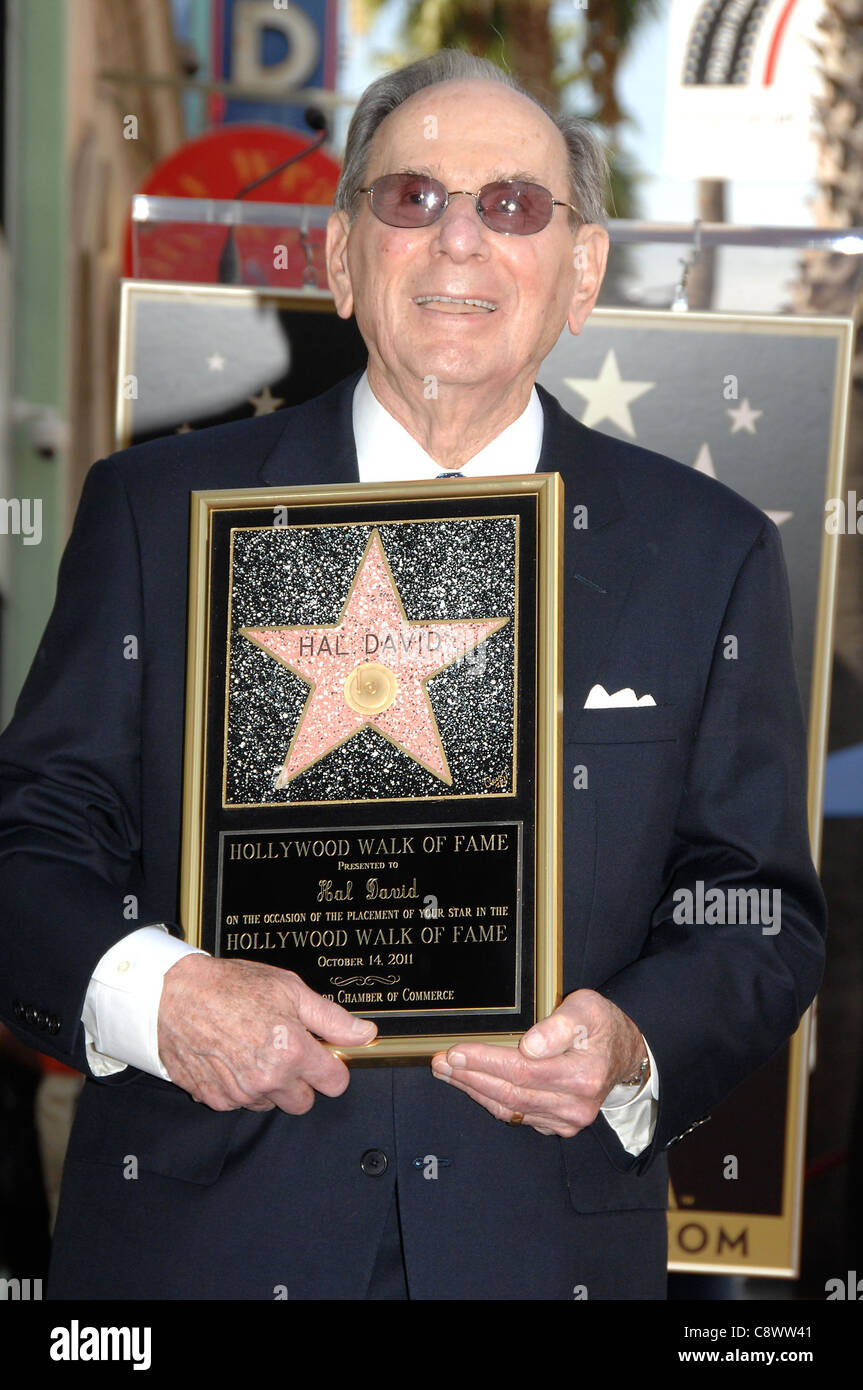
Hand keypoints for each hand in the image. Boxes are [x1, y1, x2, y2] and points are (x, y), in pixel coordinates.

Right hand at [157, 954, 375, 1113]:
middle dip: (301, 1080)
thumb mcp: (289, 990)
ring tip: (254, 1049)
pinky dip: (242, 1087)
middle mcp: (268, 1079)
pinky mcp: (216, 1100)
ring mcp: (240, 1093)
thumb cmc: (229, 987)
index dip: (332, 1067)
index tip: (323, 1055)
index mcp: (292, 1052)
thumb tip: (364, 1033)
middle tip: (285, 1051)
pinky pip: (242, 1103)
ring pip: (272, 1104)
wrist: (174, 996)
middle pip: (304, 1102)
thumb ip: (331, 1018)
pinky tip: (233, 1059)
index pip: (335, 1083)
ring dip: (270, 1085)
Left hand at [431, 988, 645, 1136]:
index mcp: (583, 1074)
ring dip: (474, 1089)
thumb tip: (529, 1046)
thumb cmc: (601, 1025)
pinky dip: (490, 1100)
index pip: (523, 1070)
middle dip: (470, 1076)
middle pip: (511, 1092)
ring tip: (447, 1072)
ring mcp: (567, 1120)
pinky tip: (471, 1085)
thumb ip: (559, 1025)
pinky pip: (517, 1115)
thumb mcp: (587, 1009)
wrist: (623, 1054)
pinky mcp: (558, 1126)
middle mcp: (576, 1105)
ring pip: (510, 1108)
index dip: (486, 1061)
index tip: (456, 1051)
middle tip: (439, 1062)